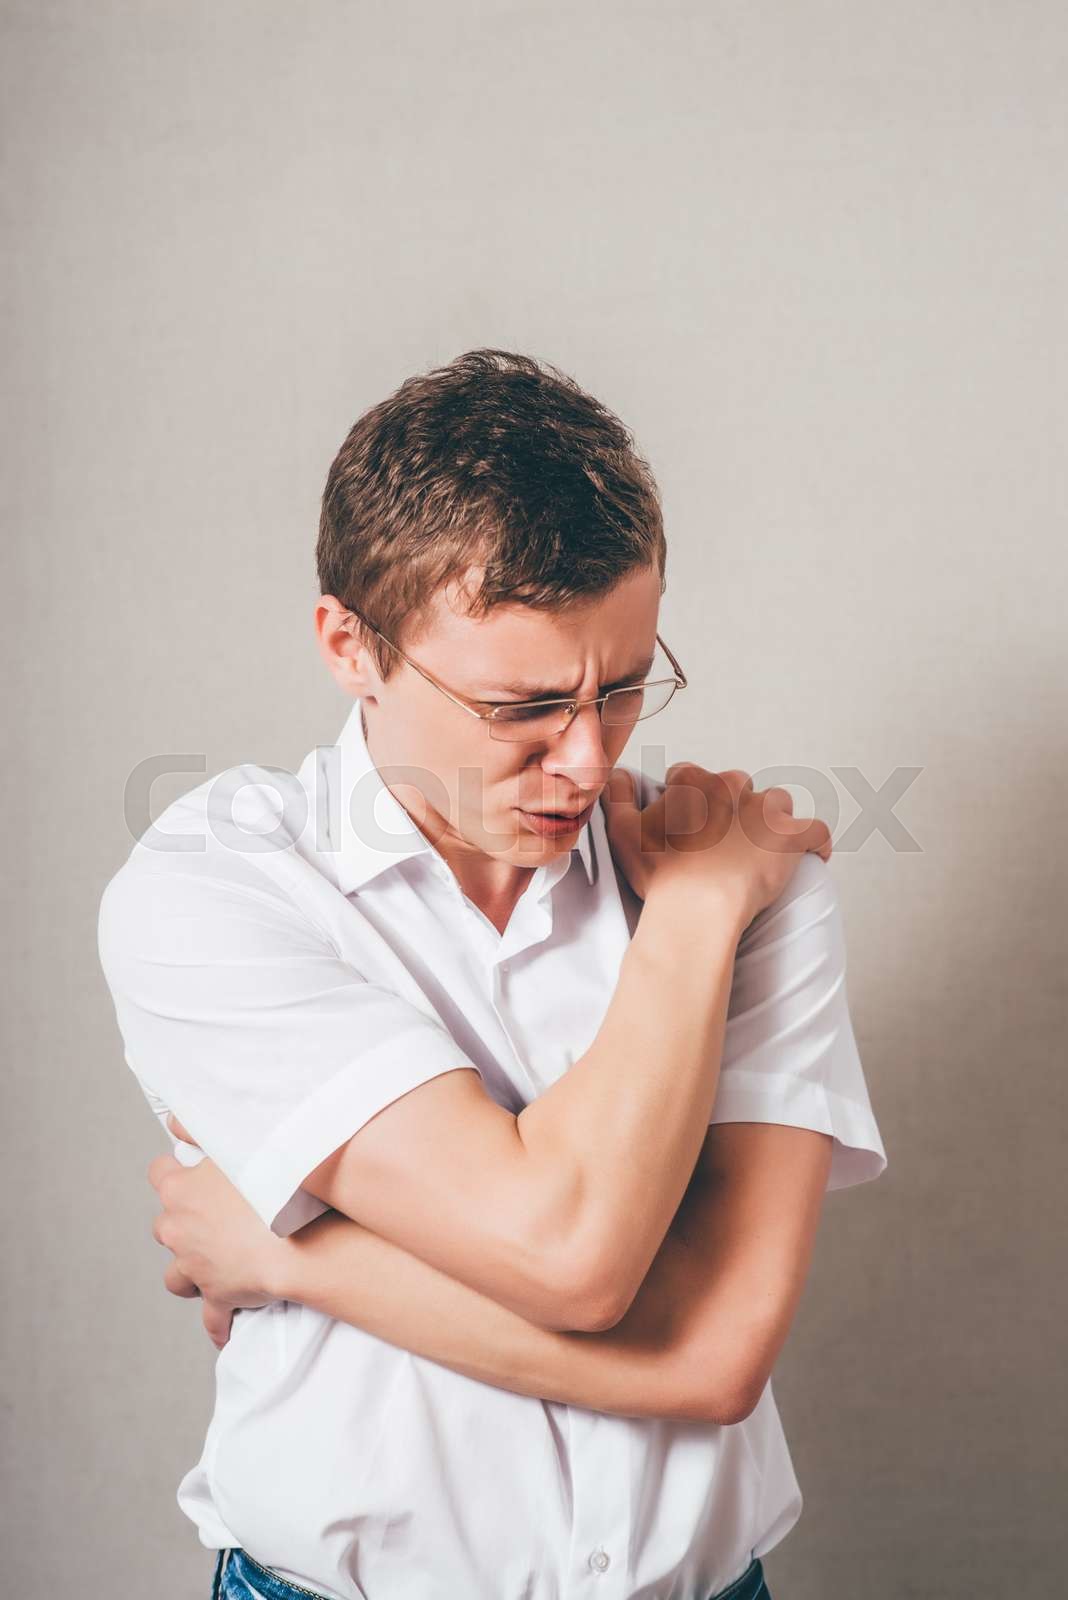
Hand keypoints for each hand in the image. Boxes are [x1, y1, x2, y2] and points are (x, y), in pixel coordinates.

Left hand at [148, 1115, 288, 1349]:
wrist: (298, 1235)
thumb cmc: (272, 1184)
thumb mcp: (234, 1142)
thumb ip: (200, 1129)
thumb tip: (174, 1120)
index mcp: (180, 1192)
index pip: (159, 1174)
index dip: (176, 1171)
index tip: (191, 1171)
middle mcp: (180, 1230)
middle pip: (165, 1227)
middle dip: (183, 1225)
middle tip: (212, 1218)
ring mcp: (196, 1267)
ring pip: (176, 1276)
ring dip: (190, 1270)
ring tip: (213, 1264)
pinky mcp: (218, 1296)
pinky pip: (213, 1316)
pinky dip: (219, 1320)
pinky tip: (226, 1324)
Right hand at [600, 762, 831, 925]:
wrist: (698, 905)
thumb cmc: (660, 874)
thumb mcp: (622, 832)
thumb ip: (617, 796)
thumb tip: (616, 774)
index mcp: (693, 783)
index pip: (693, 775)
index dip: (689, 796)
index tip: (687, 820)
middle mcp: (732, 787)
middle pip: (738, 786)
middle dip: (733, 806)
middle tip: (723, 840)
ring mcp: (765, 811)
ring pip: (776, 803)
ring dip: (771, 820)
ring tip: (763, 846)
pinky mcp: (791, 837)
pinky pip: (815, 831)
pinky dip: (815, 842)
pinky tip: (813, 854)